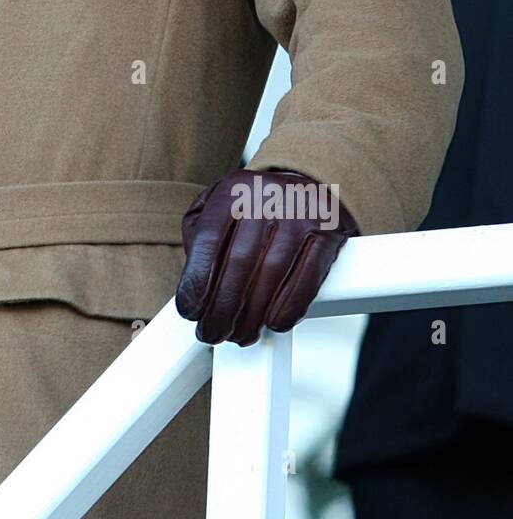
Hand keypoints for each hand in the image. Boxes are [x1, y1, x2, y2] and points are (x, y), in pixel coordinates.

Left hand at [174, 168, 358, 345]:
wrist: (304, 184)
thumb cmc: (254, 205)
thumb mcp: (217, 206)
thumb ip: (198, 236)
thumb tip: (193, 284)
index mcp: (233, 190)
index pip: (209, 239)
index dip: (196, 280)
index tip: (190, 309)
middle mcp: (266, 197)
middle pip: (240, 262)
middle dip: (223, 307)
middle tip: (212, 332)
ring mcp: (300, 214)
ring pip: (272, 274)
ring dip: (253, 315)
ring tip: (240, 334)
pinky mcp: (328, 233)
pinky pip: (307, 279)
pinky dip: (289, 308)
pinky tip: (273, 323)